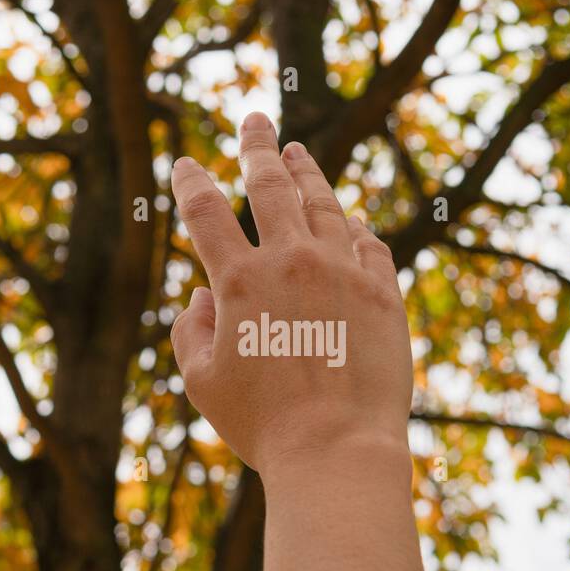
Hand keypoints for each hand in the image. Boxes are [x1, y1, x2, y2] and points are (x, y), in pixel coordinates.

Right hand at [170, 111, 412, 481]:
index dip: (192, 183)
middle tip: (255, 120)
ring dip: (308, 175)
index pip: (207, 213)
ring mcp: (344, 273)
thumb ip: (192, 331)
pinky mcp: (384, 294)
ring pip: (325, 206)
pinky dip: (356, 228)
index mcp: (240, 282)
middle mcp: (293, 262)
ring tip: (298, 154)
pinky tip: (351, 221)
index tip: (185, 164)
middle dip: (257, 146)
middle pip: (270, 185)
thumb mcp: (203, 384)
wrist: (338, 450)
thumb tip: (203, 296)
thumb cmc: (263, 426)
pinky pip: (370, 246)